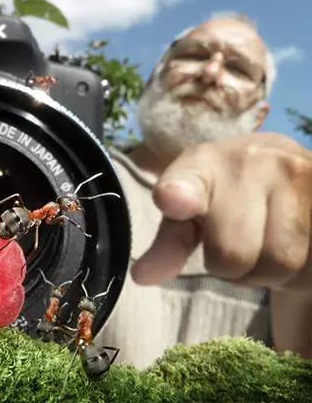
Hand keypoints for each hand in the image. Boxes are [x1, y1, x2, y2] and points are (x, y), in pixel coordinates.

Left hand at [131, 132, 311, 292]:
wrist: (284, 169)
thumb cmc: (225, 198)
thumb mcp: (190, 213)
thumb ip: (168, 244)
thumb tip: (142, 277)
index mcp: (206, 162)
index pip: (189, 179)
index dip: (179, 193)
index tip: (173, 200)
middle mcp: (254, 160)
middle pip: (233, 254)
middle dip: (230, 267)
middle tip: (235, 247)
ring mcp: (302, 174)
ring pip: (280, 265)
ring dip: (268, 273)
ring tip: (264, 248)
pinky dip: (298, 274)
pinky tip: (295, 248)